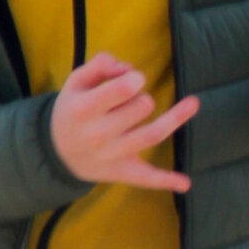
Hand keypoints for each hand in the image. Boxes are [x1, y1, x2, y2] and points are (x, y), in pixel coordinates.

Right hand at [49, 53, 197, 190]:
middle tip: (133, 101)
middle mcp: (99, 133)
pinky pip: (146, 178)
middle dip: (143, 97)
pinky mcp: (123, 172)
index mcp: (84, 109)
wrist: (56, 151)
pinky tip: (186, 183)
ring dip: (175, 117)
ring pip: (152, 134)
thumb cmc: (73, 110)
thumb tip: (127, 67)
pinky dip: (166, 181)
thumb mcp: (76, 82)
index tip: (134, 79)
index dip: (135, 79)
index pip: (123, 89)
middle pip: (142, 107)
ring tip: (192, 103)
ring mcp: (112, 155)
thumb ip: (100, 65)